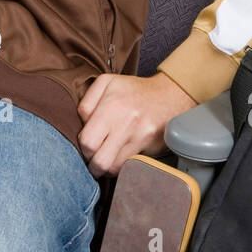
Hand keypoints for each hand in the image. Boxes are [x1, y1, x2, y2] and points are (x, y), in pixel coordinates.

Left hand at [77, 72, 196, 177]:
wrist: (170, 94)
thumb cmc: (134, 90)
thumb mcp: (106, 83)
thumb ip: (87, 102)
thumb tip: (81, 126)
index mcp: (112, 105)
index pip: (87, 141)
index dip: (83, 147)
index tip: (86, 145)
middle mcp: (127, 122)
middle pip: (100, 161)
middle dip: (92, 163)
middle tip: (93, 158)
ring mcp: (141, 136)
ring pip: (115, 168)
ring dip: (106, 168)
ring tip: (106, 159)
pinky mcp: (152, 146)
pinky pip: (130, 166)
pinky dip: (122, 166)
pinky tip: (120, 157)